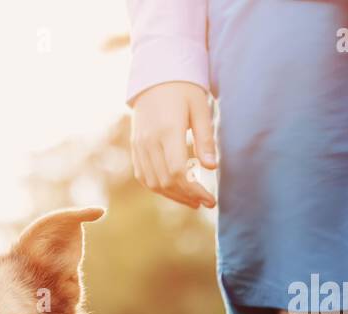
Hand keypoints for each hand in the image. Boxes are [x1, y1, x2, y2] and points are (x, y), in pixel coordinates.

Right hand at [131, 81, 216, 208]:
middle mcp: (149, 141)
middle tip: (205, 202)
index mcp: (167, 130)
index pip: (177, 172)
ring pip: (153, 183)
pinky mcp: (136, 148)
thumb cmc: (183, 89)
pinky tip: (174, 189)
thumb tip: (211, 167)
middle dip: (186, 196)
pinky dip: (158, 188)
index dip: (194, 190)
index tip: (210, 199)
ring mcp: (139, 146)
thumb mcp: (200, 108)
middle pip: (165, 182)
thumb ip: (205, 139)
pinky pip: (143, 176)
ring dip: (173, 195)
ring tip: (191, 200)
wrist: (155, 76)